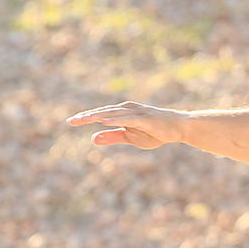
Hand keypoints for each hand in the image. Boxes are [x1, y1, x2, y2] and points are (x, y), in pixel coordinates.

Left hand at [65, 102, 182, 149]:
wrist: (178, 128)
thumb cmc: (155, 132)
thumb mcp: (130, 137)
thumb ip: (112, 136)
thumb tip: (92, 138)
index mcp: (122, 113)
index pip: (100, 115)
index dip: (86, 118)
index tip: (70, 122)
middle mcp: (127, 109)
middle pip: (103, 112)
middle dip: (87, 116)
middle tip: (71, 121)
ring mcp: (136, 112)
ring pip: (112, 113)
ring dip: (97, 116)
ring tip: (83, 119)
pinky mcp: (145, 118)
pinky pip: (128, 118)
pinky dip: (115, 119)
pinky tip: (104, 121)